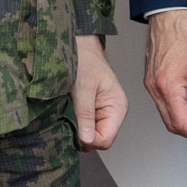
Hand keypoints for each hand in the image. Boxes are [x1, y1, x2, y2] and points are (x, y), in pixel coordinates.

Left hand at [73, 35, 127, 150]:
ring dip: (77, 128)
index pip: (106, 139)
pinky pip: (84, 127)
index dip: (88, 139)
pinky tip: (69, 112)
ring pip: (90, 135)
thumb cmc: (84, 60)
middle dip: (82, 135)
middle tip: (69, 119)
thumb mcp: (83, 88)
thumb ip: (86, 115)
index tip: (74, 129)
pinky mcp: (92, 111)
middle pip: (98, 140)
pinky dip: (75, 123)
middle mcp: (113, 112)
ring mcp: (103, 112)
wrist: (77, 46)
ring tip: (69, 112)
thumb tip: (87, 140)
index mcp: (118, 107)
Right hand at [144, 10, 186, 149]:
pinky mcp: (153, 79)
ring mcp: (152, 84)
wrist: (169, 15)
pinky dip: (180, 110)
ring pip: (168, 114)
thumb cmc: (185, 34)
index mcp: (167, 86)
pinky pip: (165, 103)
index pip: (181, 122)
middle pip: (172, 122)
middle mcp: (155, 88)